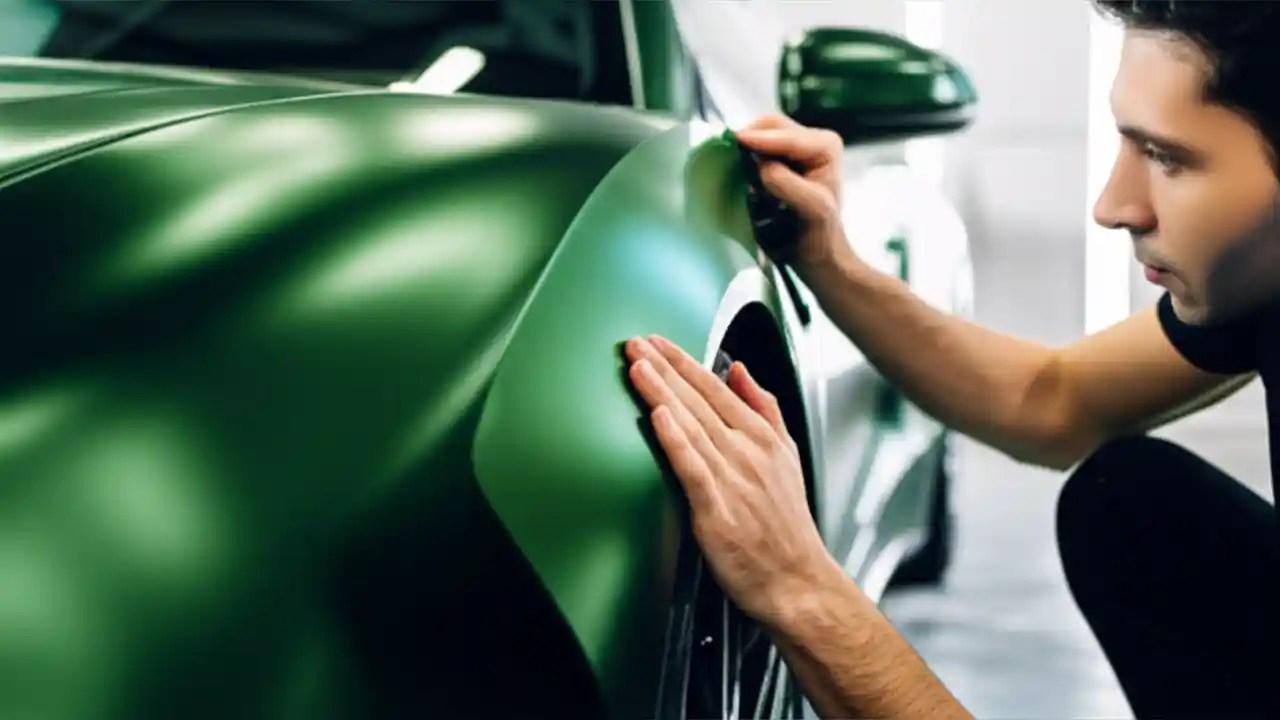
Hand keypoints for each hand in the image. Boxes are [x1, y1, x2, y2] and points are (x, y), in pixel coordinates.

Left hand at [624, 334, 847, 626]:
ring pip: (690, 425)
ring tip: (638, 366)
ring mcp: (731, 478)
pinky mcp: (716, 508)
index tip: (656, 341)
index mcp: (760, 437)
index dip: (682, 362)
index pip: (715, 388)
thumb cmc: (787, 526)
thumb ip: (763, 409)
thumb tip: (741, 371)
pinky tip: (659, 416)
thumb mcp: (787, 456)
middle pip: (698, 400)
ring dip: (662, 393)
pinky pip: (692, 467)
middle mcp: (746, 451)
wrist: (797, 580)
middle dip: (664, 368)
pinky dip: (676, 439)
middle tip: (636, 342)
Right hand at [735, 115, 854, 272]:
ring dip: (746, 147)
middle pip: (771, 126)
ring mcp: (795, 148)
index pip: (786, 135)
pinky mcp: (780, 159)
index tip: (733, 140)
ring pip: (761, 134)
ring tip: (734, 166)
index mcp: (825, 146)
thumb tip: (762, 166)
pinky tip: (740, 171)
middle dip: (750, 137)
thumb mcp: (811, 209)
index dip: (759, 138)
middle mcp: (813, 140)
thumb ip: (787, 184)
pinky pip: (756, 148)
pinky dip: (745, 156)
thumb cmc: (818, 235)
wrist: (817, 253)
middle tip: (729, 156)